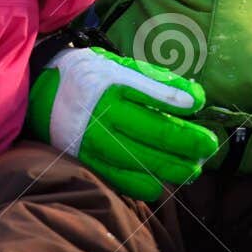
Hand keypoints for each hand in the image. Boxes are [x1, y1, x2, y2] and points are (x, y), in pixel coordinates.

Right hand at [28, 45, 216, 202]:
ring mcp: (94, 142)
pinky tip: (162, 180)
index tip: (203, 116)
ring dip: (174, 169)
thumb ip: (159, 82)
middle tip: (208, 148)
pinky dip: (148, 184)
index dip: (183, 108)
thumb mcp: (121, 67)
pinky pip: (124, 181)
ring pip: (144, 163)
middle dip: (189, 145)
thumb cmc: (92, 78)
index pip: (157, 99)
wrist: (43, 94)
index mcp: (112, 85)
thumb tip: (196, 99)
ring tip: (192, 169)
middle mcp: (103, 115)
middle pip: (156, 136)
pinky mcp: (88, 163)